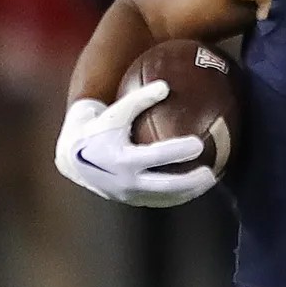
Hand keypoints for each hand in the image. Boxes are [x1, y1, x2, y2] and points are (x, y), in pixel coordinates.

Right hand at [54, 80, 216, 206]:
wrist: (75, 158)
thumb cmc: (100, 128)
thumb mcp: (116, 111)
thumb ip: (140, 98)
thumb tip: (166, 85)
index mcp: (121, 159)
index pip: (154, 156)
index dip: (177, 151)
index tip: (198, 143)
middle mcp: (125, 181)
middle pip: (165, 185)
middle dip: (190, 181)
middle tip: (210, 171)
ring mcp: (129, 195)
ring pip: (166, 197)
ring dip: (190, 191)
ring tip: (210, 179)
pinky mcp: (133, 201)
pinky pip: (161, 201)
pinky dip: (180, 195)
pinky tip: (197, 186)